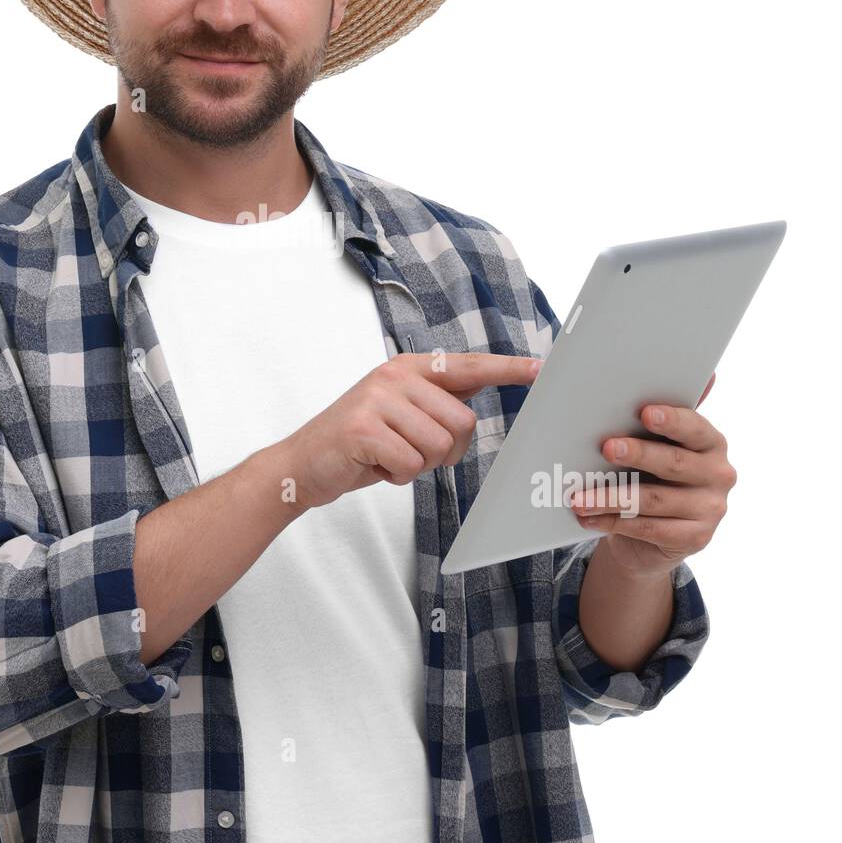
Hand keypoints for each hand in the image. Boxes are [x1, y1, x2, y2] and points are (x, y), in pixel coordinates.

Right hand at [277, 351, 541, 509]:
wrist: (301, 465)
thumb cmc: (357, 443)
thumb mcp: (398, 412)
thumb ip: (434, 400)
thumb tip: (478, 390)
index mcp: (407, 369)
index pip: (467, 366)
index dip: (507, 369)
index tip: (540, 369)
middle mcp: (394, 376)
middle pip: (461, 422)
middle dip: (443, 451)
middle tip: (409, 453)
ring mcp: (377, 400)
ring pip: (439, 446)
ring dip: (418, 465)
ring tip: (388, 457)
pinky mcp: (364, 429)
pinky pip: (412, 464)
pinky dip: (397, 476)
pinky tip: (374, 465)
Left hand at [566, 372, 733, 576]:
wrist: (652, 534)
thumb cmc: (646, 473)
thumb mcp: (649, 444)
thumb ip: (636, 411)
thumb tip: (551, 366)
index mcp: (710, 441)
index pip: (694, 427)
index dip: (672, 420)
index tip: (645, 412)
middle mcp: (718, 473)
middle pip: (674, 462)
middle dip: (638, 454)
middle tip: (606, 447)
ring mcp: (710, 508)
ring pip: (654, 500)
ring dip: (611, 496)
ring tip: (579, 496)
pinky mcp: (695, 538)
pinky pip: (649, 528)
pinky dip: (614, 522)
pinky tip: (587, 517)